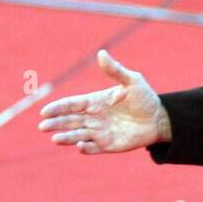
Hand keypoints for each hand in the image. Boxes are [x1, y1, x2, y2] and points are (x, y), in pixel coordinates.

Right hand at [37, 49, 170, 153]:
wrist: (160, 118)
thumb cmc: (144, 98)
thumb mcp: (131, 81)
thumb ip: (115, 70)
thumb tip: (101, 53)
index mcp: (94, 101)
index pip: (71, 104)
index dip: (58, 108)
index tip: (45, 111)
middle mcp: (93, 118)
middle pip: (69, 121)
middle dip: (55, 123)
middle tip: (43, 126)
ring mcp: (99, 132)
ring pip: (77, 135)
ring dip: (66, 137)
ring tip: (56, 139)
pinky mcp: (108, 145)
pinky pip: (93, 148)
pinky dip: (85, 148)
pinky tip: (80, 146)